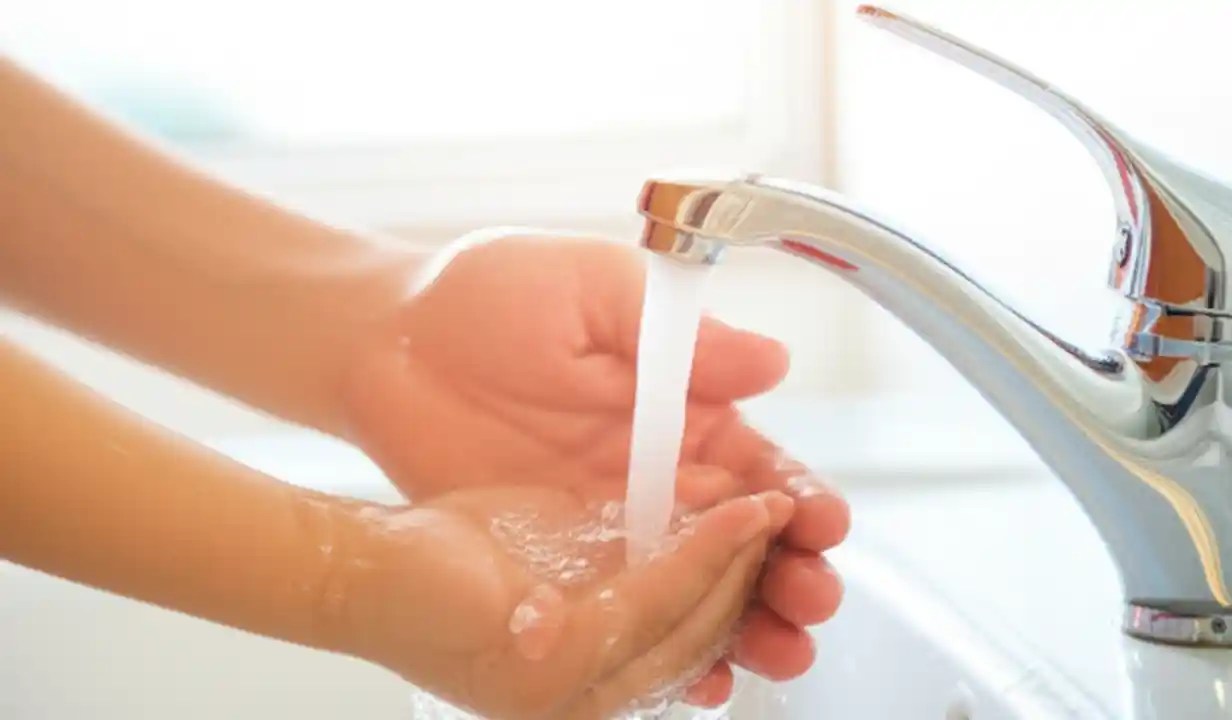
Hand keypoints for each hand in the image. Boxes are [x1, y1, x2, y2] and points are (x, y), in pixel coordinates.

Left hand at [342, 232, 849, 697]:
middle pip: (745, 537)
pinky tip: (697, 679)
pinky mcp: (558, 559)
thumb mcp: (591, 291)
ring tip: (777, 654)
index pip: (760, 461)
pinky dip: (663, 647)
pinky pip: (623, 610)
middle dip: (790, 572)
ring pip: (696, 585)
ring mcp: (608, 522)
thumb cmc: (484, 295)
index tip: (823, 525)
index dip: (800, 496)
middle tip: (810, 604)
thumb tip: (773, 363)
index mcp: (680, 404)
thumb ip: (680, 337)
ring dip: (744, 622)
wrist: (380, 343)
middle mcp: (657, 472)